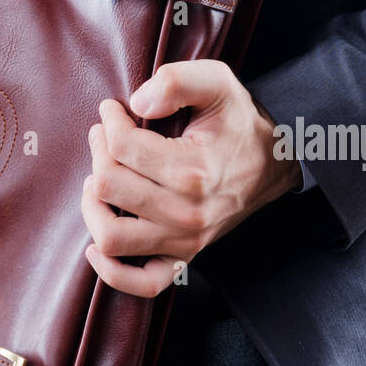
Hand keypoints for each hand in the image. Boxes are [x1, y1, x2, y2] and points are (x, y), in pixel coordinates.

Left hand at [80, 59, 299, 295]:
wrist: (273, 161)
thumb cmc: (238, 120)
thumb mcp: (218, 81)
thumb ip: (177, 81)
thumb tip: (136, 103)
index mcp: (194, 170)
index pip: (122, 147)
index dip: (109, 121)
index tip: (113, 109)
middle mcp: (188, 212)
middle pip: (109, 186)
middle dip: (98, 152)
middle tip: (105, 135)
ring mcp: (185, 241)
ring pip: (111, 236)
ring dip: (92, 205)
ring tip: (98, 178)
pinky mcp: (184, 258)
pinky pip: (142, 284)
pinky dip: (112, 272)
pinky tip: (96, 245)